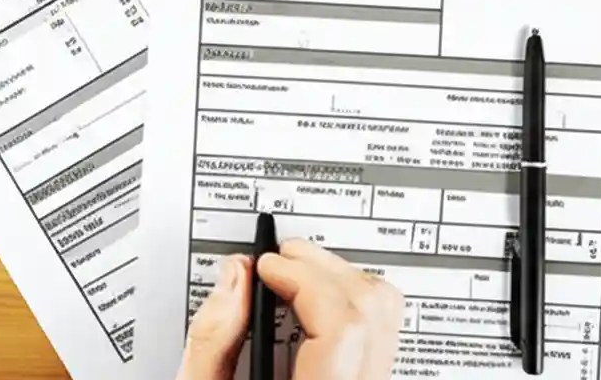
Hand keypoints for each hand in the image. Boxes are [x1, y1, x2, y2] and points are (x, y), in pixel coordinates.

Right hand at [178, 239, 403, 379]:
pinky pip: (378, 341)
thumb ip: (214, 338)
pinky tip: (309, 308)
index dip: (303, 278)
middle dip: (322, 268)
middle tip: (279, 260)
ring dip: (339, 284)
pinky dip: (346, 309)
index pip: (341, 323)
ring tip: (293, 277)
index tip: (266, 267)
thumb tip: (235, 279)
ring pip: (386, 322)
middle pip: (374, 312)